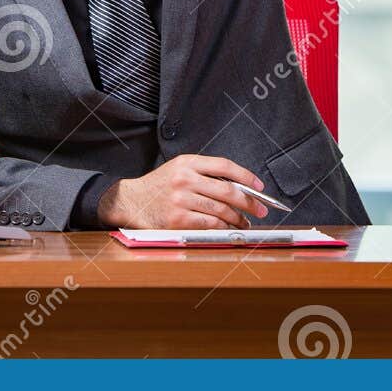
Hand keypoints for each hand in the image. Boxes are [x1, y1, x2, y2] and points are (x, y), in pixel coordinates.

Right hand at [97, 154, 270, 228]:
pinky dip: (222, 228)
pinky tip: (228, 229)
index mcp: (187, 162)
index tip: (260, 187)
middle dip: (249, 203)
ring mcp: (181, 199)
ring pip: (221, 210)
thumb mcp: (179, 169)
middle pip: (228, 190)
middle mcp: (184, 178)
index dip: (246, 177)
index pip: (224, 166)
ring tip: (245, 223)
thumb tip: (240, 187)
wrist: (130, 200)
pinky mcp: (177, 219)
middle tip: (261, 210)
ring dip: (238, 219)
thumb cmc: (159, 186)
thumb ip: (204, 174)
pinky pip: (209, 224)